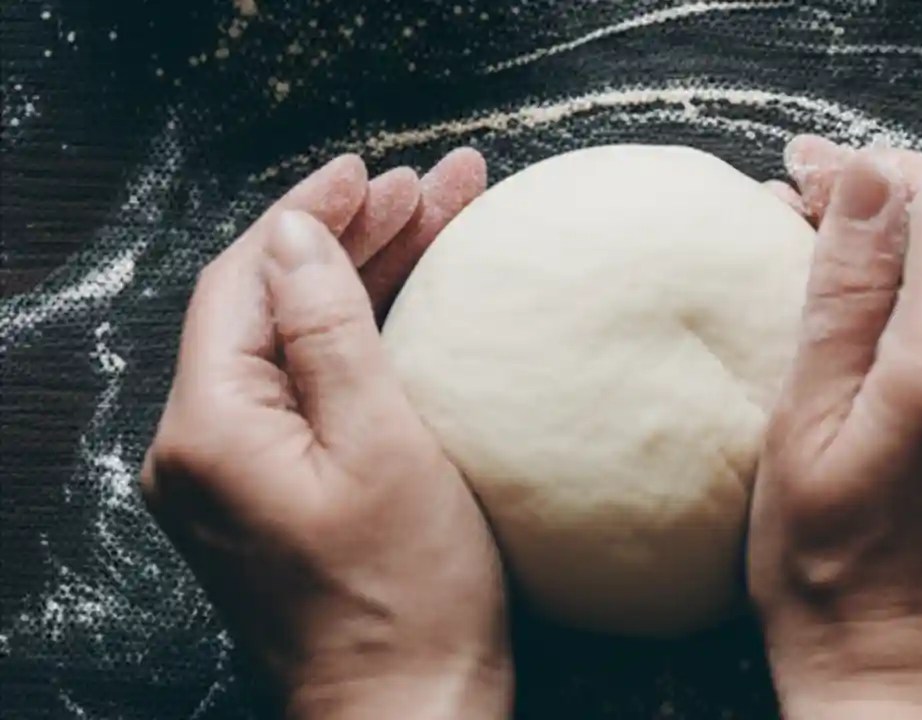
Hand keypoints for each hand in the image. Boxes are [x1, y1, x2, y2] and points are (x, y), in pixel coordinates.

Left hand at [140, 150, 510, 719]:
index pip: (245, 280)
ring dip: (363, 279)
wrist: (409, 710)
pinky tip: (410, 302)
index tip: (370, 168)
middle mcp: (200, 447)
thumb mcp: (382, 444)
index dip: (308, 214)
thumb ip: (327, 330)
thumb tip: (293, 234)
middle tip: (430, 187)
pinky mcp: (272, 493)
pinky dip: (357, 338)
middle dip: (352, 237)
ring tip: (437, 221)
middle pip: (269, 303)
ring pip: (293, 341)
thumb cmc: (407, 596)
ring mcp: (234, 474)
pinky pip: (307, 389)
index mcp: (209, 429)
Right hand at [749, 136, 921, 719]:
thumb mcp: (800, 430)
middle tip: (825, 223)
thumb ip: (843, 293)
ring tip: (864, 293)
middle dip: (908, 206)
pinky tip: (916, 359)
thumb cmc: (828, 576)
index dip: (887, 170)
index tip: (817, 183)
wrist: (914, 690)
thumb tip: (860, 178)